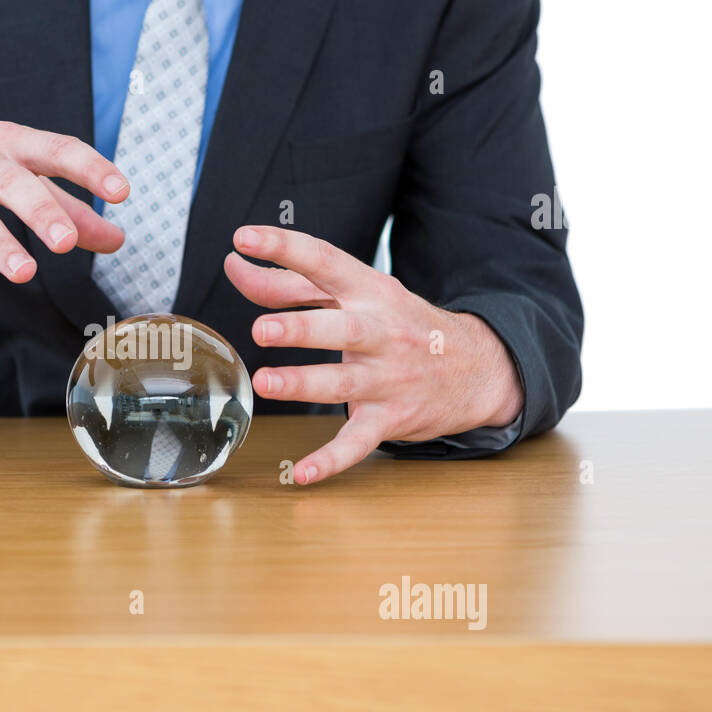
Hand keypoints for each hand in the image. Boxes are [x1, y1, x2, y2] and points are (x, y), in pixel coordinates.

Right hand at [0, 101, 129, 341]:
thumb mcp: (12, 167)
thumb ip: (68, 204)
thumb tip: (117, 239)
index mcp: (8, 146)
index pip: (55, 149)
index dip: (89, 168)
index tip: (121, 190)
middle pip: (12, 183)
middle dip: (40, 210)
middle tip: (65, 241)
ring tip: (23, 273)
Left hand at [225, 225, 523, 484]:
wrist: (477, 367)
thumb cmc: (397, 324)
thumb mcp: (355, 296)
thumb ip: (291, 284)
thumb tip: (235, 265)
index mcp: (369, 291)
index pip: (325, 260)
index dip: (284, 246)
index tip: (244, 237)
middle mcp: (381, 332)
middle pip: (341, 328)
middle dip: (302, 328)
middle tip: (262, 329)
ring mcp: (388, 378)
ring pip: (344, 384)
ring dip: (304, 384)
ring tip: (265, 384)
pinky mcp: (391, 419)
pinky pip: (358, 443)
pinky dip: (331, 461)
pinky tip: (302, 474)